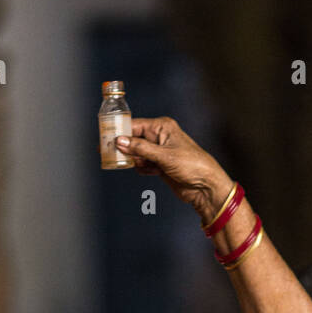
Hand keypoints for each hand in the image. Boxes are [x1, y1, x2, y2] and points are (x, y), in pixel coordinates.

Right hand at [115, 117, 232, 221]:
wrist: (205, 187)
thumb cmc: (191, 165)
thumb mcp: (164, 156)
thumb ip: (141, 149)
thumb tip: (119, 141)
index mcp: (162, 127)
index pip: (135, 125)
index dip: (119, 131)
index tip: (105, 138)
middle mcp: (160, 137)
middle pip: (133, 139)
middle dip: (124, 148)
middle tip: (108, 154)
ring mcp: (160, 151)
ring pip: (137, 153)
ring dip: (134, 160)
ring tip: (136, 166)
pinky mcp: (161, 166)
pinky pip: (144, 164)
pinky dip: (143, 169)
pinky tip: (150, 172)